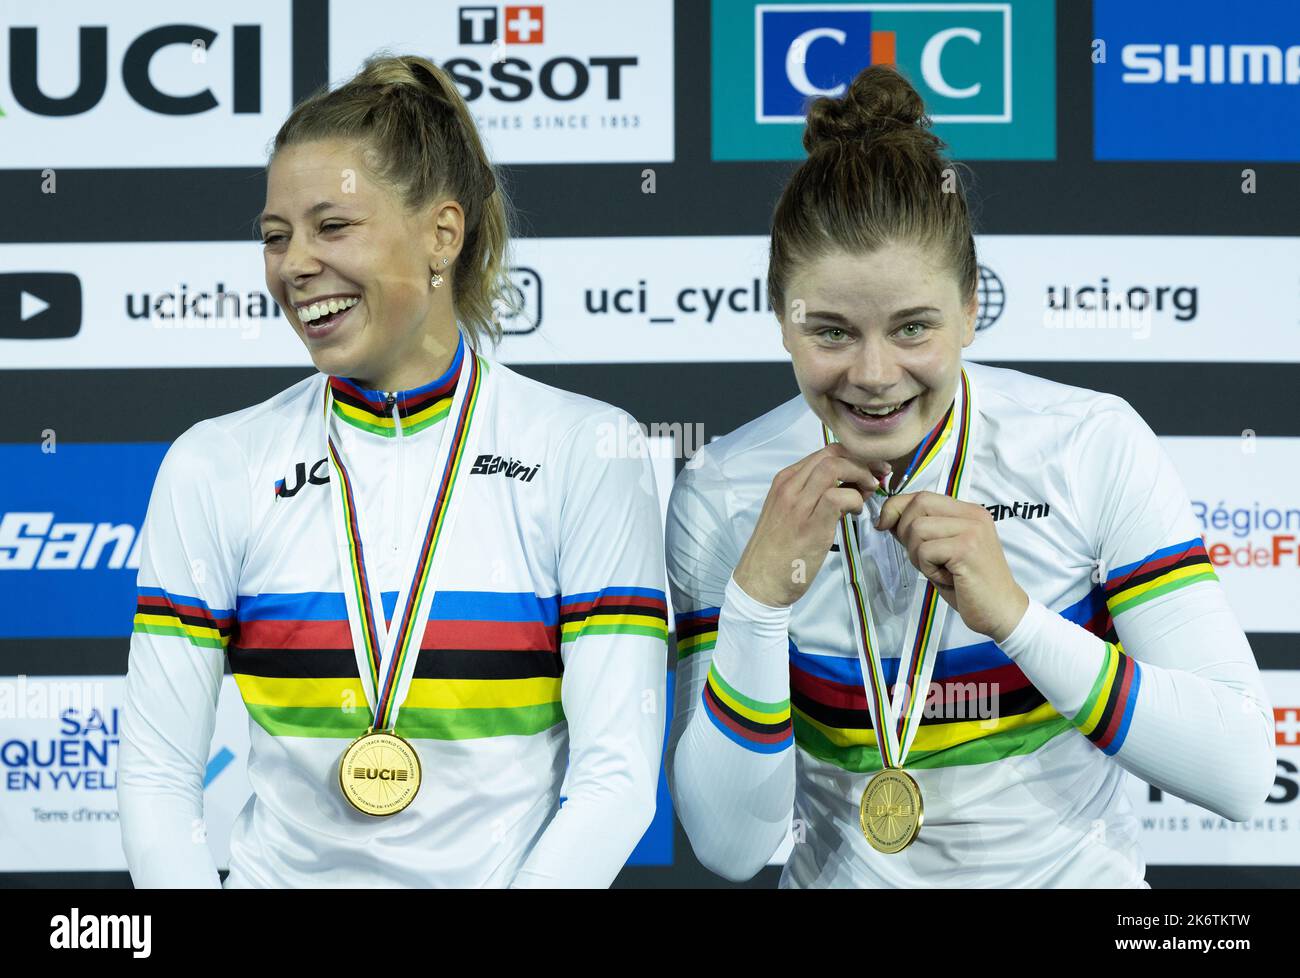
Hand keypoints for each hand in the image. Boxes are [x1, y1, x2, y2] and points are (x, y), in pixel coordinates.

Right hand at [733, 443, 891, 606]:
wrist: (758, 582)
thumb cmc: (776, 552)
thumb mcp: (790, 513)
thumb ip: (814, 496)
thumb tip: (850, 487)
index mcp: (785, 481)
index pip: (824, 452)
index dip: (853, 456)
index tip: (870, 468)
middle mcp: (789, 486)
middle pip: (832, 454)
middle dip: (862, 460)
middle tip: (878, 476)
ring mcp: (798, 504)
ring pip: (835, 467)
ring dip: (861, 475)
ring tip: (869, 492)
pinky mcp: (810, 524)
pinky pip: (839, 497)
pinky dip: (855, 500)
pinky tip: (856, 513)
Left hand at [875, 491, 1029, 642]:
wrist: (1000, 611)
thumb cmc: (968, 585)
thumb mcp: (941, 552)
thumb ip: (920, 532)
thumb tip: (886, 518)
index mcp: (968, 512)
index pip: (922, 495)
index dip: (896, 508)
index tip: (883, 526)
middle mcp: (973, 515)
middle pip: (918, 504)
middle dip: (905, 531)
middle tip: (922, 558)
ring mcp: (972, 530)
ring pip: (918, 528)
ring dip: (917, 555)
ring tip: (938, 569)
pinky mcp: (966, 549)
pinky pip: (925, 550)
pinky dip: (927, 568)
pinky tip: (947, 578)